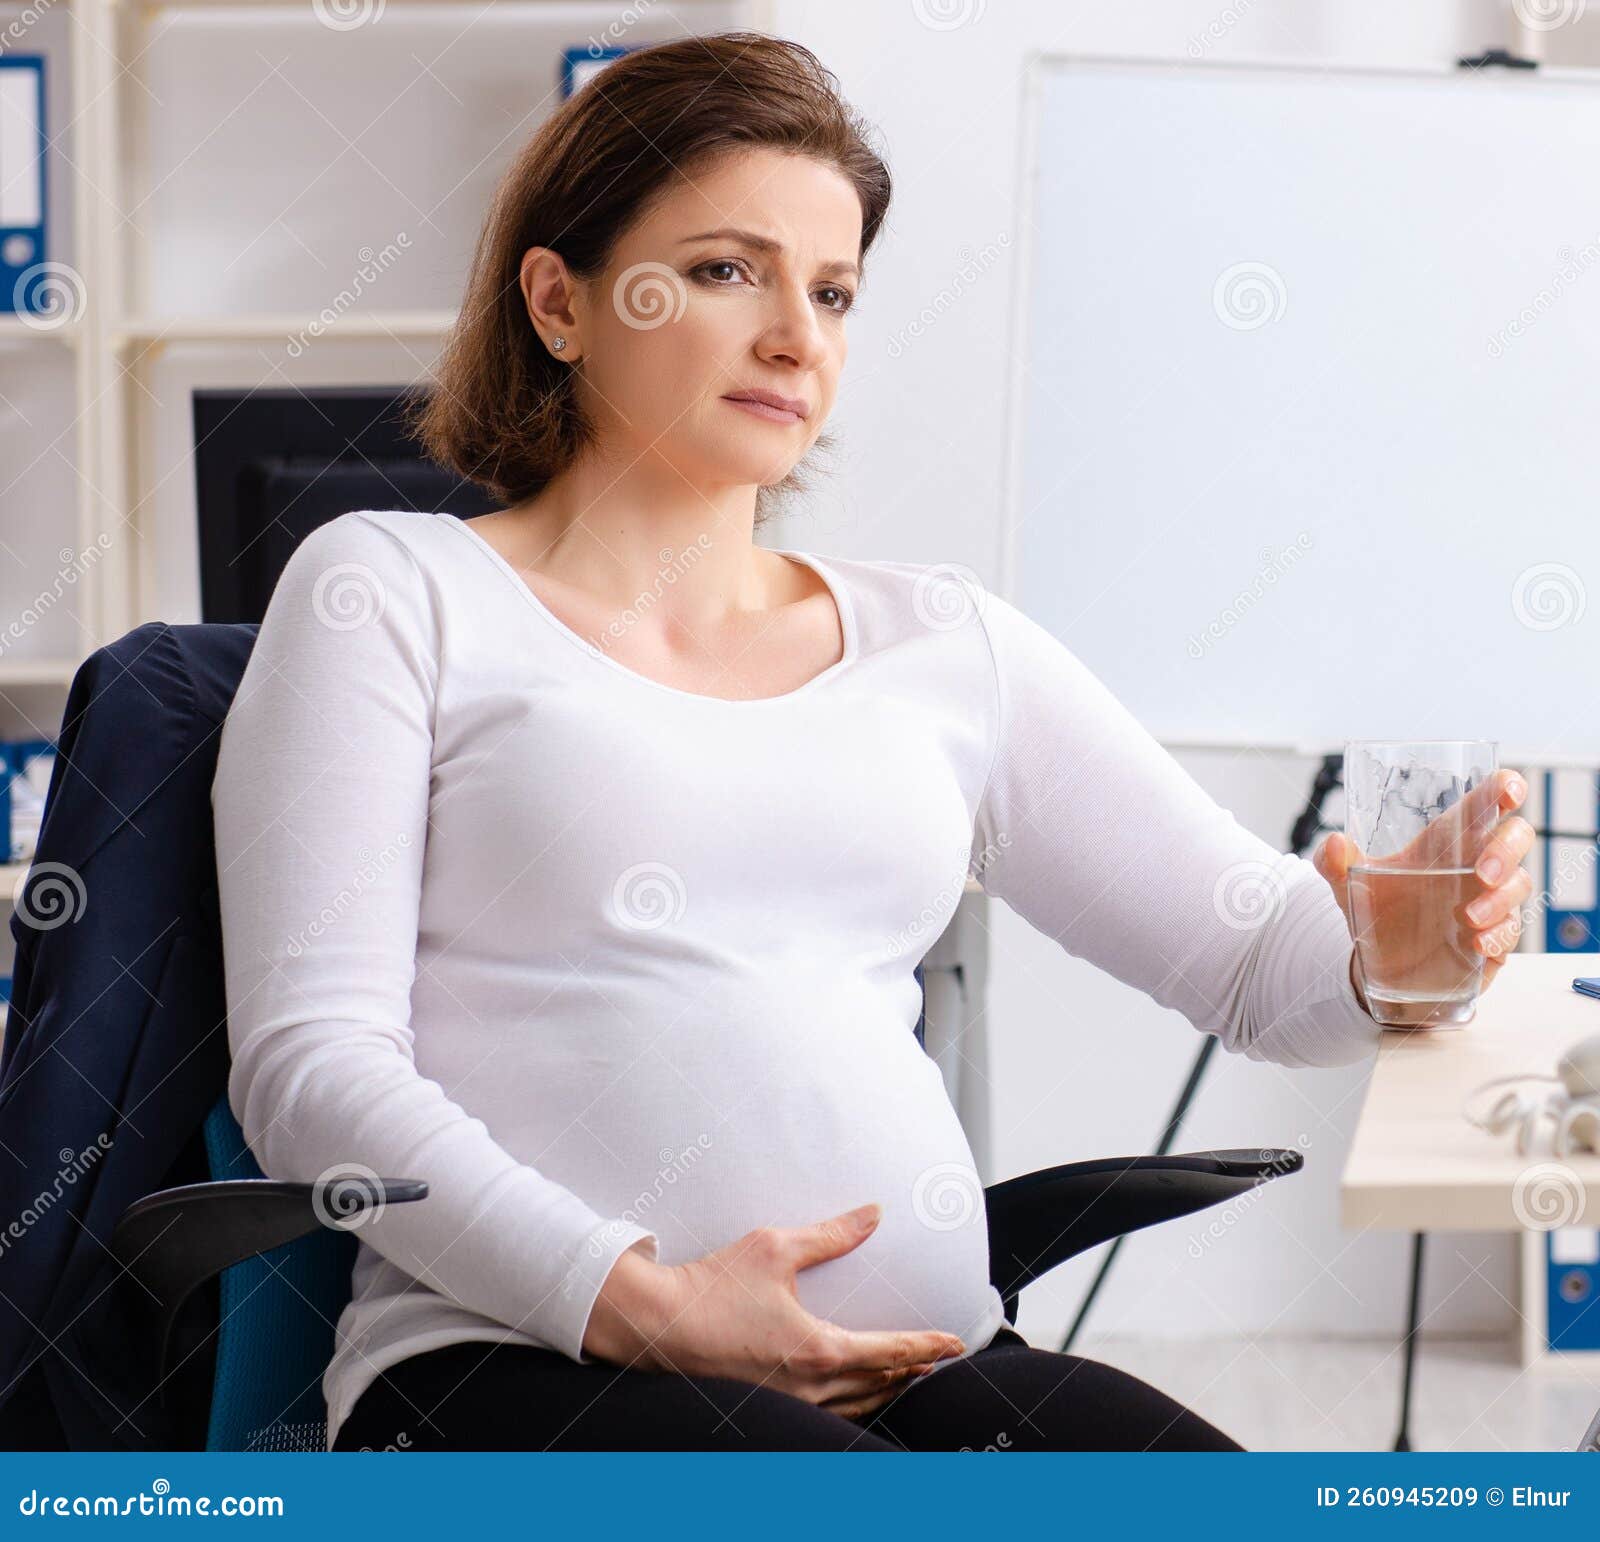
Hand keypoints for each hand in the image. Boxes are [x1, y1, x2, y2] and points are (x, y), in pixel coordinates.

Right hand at [582, 1201, 966, 1420]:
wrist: (658, 1325)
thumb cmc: (713, 1285)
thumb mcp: (774, 1247)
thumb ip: (830, 1234)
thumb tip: (873, 1214)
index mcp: (820, 1350)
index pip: (892, 1351)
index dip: (928, 1346)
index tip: (956, 1344)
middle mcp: (811, 1386)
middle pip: (880, 1383)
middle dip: (913, 1370)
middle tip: (937, 1358)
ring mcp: (790, 1403)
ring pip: (855, 1404)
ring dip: (886, 1390)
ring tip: (905, 1376)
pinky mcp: (769, 1406)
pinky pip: (828, 1412)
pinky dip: (853, 1402)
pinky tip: (853, 1393)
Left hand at [1313, 767, 1533, 1004]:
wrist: (1380, 961)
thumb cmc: (1376, 906)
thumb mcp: (1348, 882)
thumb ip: (1333, 861)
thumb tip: (1334, 843)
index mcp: (1447, 839)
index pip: (1485, 804)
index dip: (1505, 788)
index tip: (1509, 790)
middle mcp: (1475, 864)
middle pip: (1516, 838)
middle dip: (1507, 850)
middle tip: (1482, 872)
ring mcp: (1490, 900)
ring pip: (1518, 886)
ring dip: (1500, 900)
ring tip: (1468, 917)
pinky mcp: (1495, 936)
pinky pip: (1512, 931)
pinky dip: (1500, 936)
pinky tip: (1478, 944)